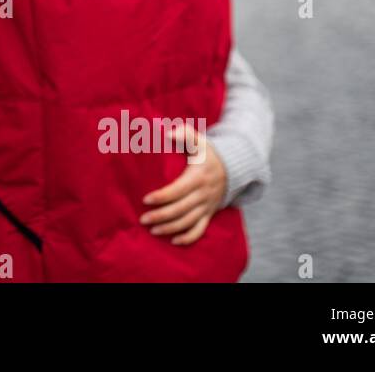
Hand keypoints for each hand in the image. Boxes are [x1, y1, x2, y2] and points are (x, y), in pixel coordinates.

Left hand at [139, 123, 226, 245]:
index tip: (145, 199)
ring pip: (188, 222)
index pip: (178, 190)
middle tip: (143, 219)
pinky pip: (200, 230)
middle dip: (161, 216)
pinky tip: (174, 241)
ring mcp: (207, 206)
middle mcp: (203, 194)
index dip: (162, 197)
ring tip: (152, 230)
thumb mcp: (198, 140)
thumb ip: (183, 134)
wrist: (232, 167)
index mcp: (198, 177)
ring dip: (170, 228)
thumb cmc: (207, 153)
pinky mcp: (209, 214)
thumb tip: (167, 134)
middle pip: (181, 210)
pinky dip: (188, 238)